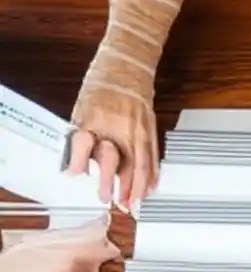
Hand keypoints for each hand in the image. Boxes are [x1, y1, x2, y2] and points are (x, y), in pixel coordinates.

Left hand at [68, 90, 157, 213]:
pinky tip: (152, 184)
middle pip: (131, 166)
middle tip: (124, 206)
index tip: (92, 187)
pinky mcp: (151, 129)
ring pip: (145, 164)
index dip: (95, 171)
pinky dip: (154, 173)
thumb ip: (79, 140)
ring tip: (139, 202)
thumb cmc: (103, 85)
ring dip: (142, 186)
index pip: (101, 154)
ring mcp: (143, 130)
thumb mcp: (82, 111)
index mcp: (106, 123)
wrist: (128, 65)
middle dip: (128, 189)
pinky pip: (154, 156)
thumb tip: (75, 168)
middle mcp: (128, 130)